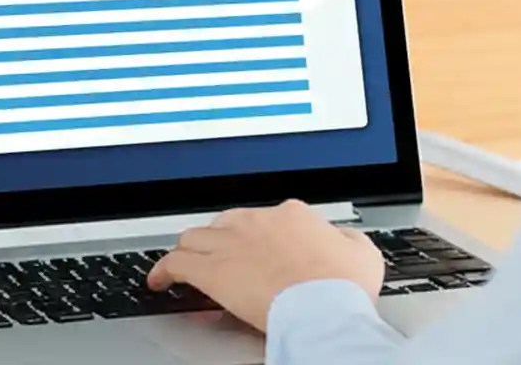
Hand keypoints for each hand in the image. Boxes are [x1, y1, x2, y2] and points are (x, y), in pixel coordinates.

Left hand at [146, 199, 384, 330]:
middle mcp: (257, 221)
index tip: (257, 249)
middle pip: (226, 223)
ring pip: (196, 237)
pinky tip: (159, 281)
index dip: (258, 235)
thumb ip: (347, 239)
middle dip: (220, 238)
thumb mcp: (362, 253)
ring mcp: (232, 243)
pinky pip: (175, 263)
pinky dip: (163, 270)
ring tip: (184, 263)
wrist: (322, 306)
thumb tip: (340, 238)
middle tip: (219, 256)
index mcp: (292, 215)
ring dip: (190, 249)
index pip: (265, 218)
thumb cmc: (342, 285)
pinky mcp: (212, 270)